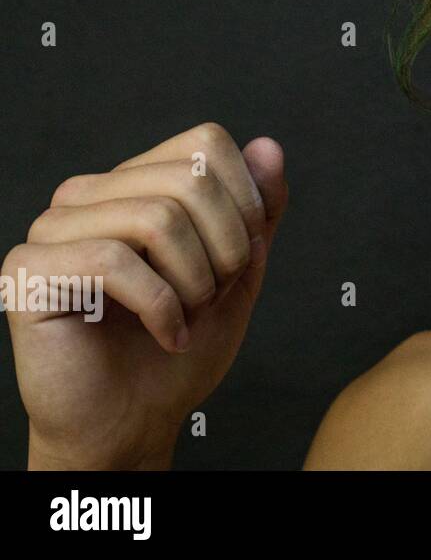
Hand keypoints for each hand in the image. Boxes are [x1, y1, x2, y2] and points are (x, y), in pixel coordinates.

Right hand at [5, 122, 287, 468]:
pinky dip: (161, 307)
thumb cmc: (180, 347)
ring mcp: (52, 228)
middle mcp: (87, 194)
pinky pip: (114, 262)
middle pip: (189, 178)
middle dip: (224, 248)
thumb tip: (267, 145)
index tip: (242, 259)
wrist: (135, 421)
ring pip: (157, 217)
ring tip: (187, 318)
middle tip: (212, 298)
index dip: (244, 202)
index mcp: (134, 183)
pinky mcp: (27, 270)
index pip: (205, 143)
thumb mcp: (239, 272)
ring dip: (194, 282)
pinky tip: (166, 335)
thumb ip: (258, 211)